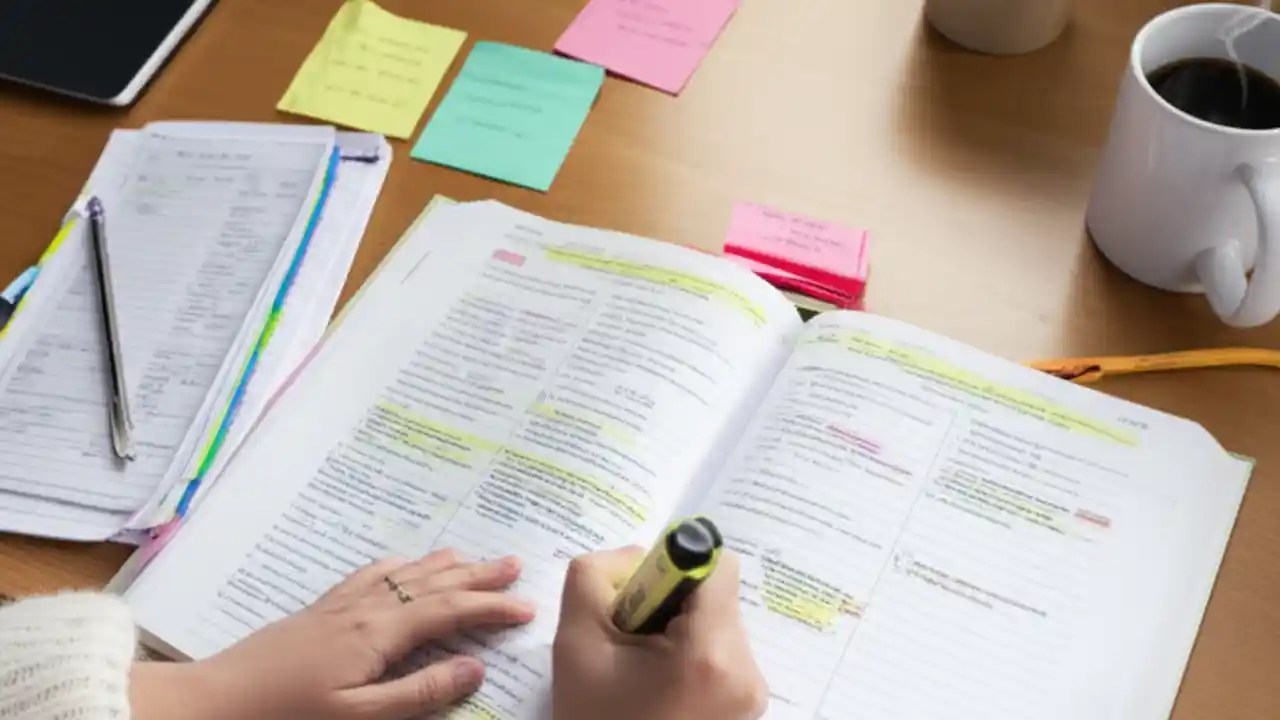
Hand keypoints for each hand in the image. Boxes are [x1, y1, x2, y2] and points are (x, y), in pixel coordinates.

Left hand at [131, 549, 535, 719]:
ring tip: (472, 557)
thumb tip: (475, 667)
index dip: (490, 608)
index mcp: (378, 634)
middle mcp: (363, 609)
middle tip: (515, 564)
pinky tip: (400, 566)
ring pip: (403, 574)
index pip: (449, 612)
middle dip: (476, 575)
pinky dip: (398, 566)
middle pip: (432, 584)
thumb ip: (419, 692)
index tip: (527, 607)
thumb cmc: (286, 715)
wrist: (214, 703)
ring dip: (443, 565)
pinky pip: (369, 575)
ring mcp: (339, 606)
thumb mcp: (359, 717)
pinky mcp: (318, 611)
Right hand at [552, 547, 767, 719]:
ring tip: (642, 668)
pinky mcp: (747, 711)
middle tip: (632, 638)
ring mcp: (753, 696)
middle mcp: (747, 671)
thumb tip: (635, 556)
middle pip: (716, 597)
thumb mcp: (575, 642)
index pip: (717, 566)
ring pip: (719, 625)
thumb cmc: (593, 719)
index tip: (640, 594)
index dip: (674, 565)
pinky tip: (658, 685)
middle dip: (671, 604)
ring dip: (679, 630)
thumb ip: (594, 576)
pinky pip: (724, 656)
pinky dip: (691, 656)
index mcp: (712, 653)